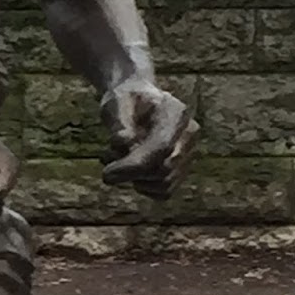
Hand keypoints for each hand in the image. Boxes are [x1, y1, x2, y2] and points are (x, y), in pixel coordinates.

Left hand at [100, 78, 197, 199]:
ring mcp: (188, 153)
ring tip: (116, 159)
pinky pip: (163, 193)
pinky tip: (129, 171)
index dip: (133, 165)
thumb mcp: (115, 104)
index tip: (106, 174)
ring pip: (164, 185)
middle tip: (106, 158)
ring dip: (134, 180)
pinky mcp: (181, 170)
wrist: (137, 102)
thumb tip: (124, 143)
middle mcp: (189, 134)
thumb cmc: (124, 100)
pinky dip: (142, 187)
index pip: (161, 147)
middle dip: (130, 173)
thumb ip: (119, 122)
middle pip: (163, 170)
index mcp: (176, 112)